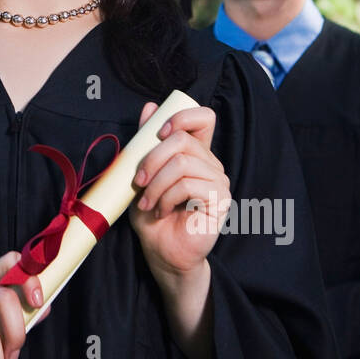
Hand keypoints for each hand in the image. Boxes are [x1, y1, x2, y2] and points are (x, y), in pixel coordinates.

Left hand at [128, 102, 230, 281]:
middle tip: (138, 182)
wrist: (162, 252)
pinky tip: (160, 211)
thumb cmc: (152, 214)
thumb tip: (150, 107)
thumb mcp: (142, 174)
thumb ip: (147, 143)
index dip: (181, 117)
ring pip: (183, 163)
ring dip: (156, 184)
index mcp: (196, 153)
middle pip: (184, 139)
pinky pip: (188, 185)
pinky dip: (166, 197)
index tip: (158, 133)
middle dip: (152, 158)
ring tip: (147, 202)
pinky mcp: (221, 200)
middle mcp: (211, 164)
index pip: (204, 117)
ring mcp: (219, 181)